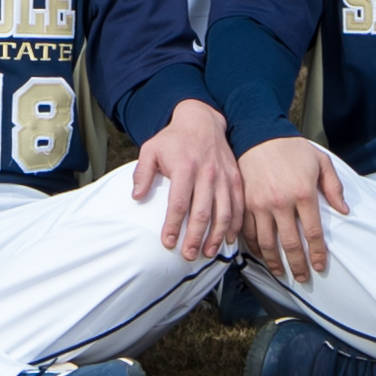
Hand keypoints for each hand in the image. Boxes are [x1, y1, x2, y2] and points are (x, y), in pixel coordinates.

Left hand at [128, 101, 242, 258]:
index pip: (179, 202)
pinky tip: (228, 239)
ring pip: (223, 212)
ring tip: (208, 252)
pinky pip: (238, 205)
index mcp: (184, 166)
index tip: (167, 242)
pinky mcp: (235, 178)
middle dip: (195, 237)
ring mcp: (224, 176)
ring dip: (217, 236)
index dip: (173, 225)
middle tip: (188, 255)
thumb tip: (137, 197)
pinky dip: (235, 224)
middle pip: (202, 212)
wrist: (202, 120)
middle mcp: (207, 173)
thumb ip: (142, 173)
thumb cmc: (174, 139)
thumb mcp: (150, 149)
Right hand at [236, 135, 344, 281]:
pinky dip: (255, 247)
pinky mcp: (244, 202)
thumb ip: (334, 187)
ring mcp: (260, 203)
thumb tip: (343, 211)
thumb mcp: (320, 161)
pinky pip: (248, 231)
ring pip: (267, 242)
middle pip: (289, 244)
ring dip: (274, 262)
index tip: (319, 266)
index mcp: (303, 193)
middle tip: (302, 278)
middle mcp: (281, 202)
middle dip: (297, 265)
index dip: (317, 253)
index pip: (313, 233)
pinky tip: (262, 255)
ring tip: (281, 273)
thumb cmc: (292, 148)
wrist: (258, 133)